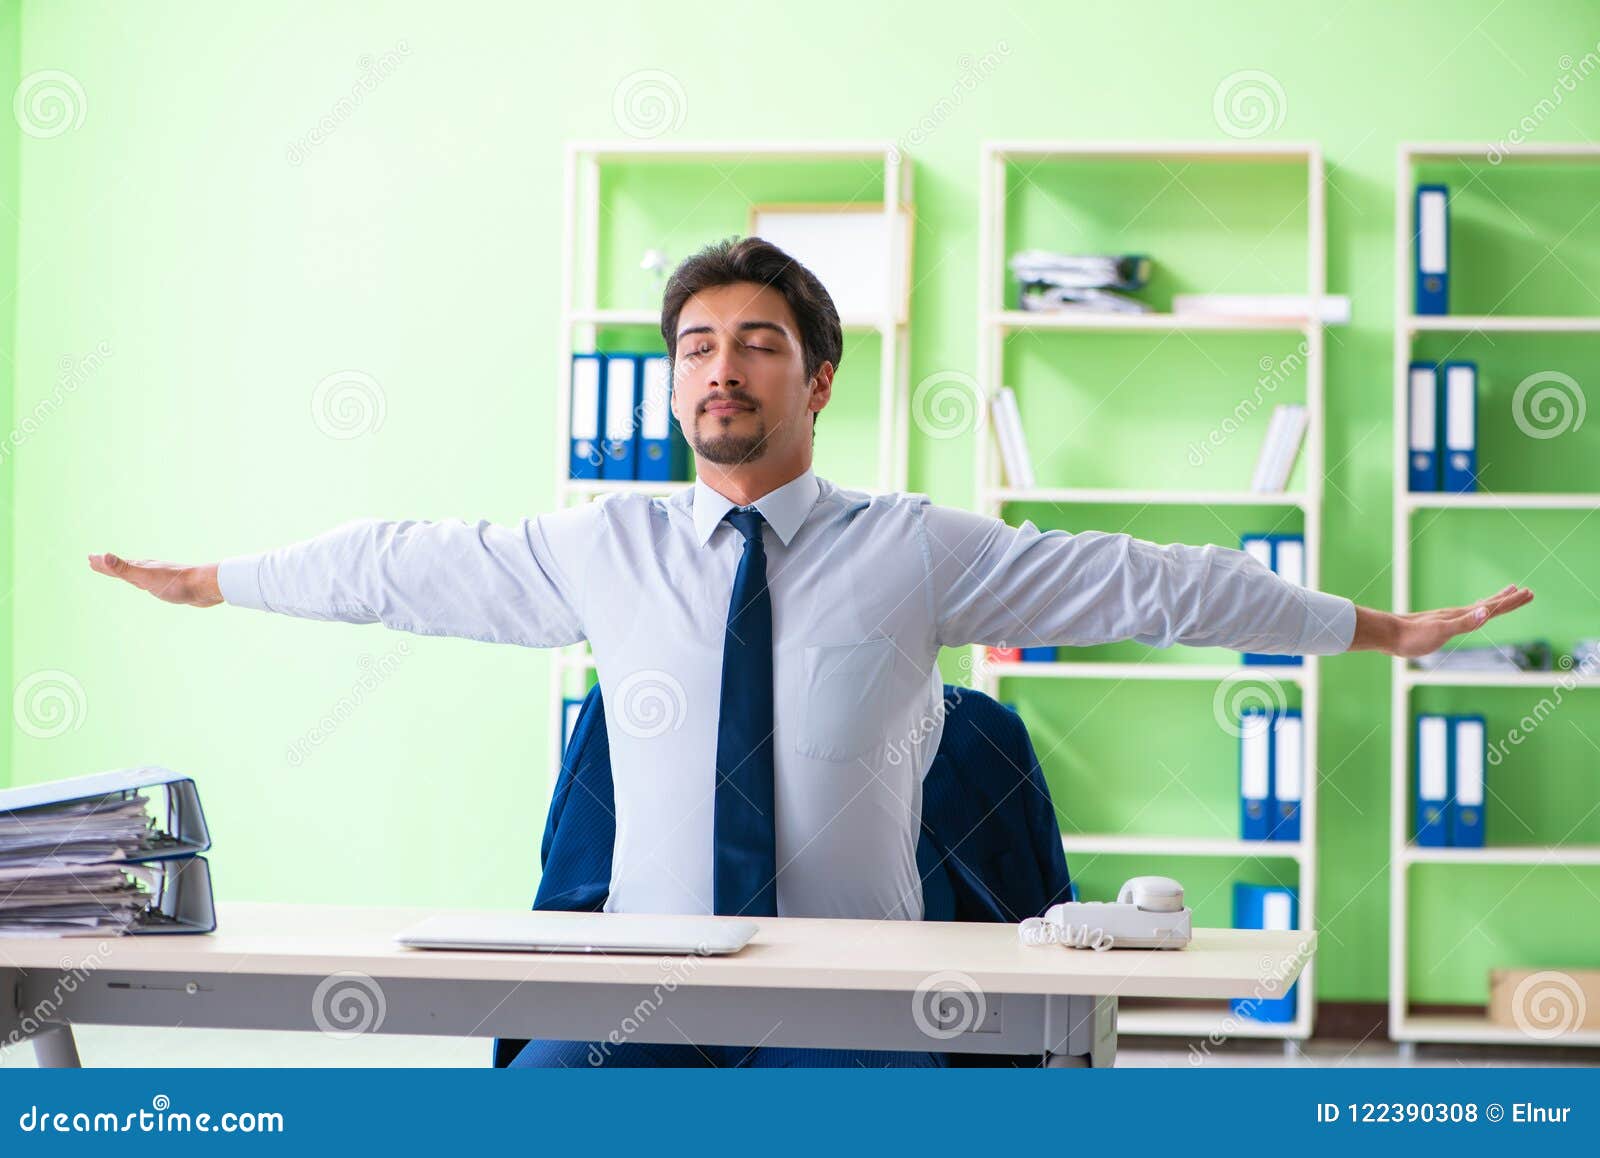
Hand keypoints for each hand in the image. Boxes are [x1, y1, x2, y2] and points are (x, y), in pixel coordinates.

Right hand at [87, 553, 223, 607]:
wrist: (206, 587)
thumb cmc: (177, 584)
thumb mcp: (146, 577)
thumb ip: (125, 568)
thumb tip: (103, 555)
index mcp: (143, 567)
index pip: (117, 565)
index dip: (103, 563)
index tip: (90, 558)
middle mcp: (151, 570)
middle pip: (126, 567)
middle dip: (110, 565)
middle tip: (96, 560)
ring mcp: (162, 577)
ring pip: (140, 574)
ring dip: (127, 572)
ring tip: (121, 571)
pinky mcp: (173, 586)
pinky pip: (153, 583)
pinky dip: (145, 582)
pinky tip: (151, 584)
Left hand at [1351, 584, 1534, 657]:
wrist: (1387, 634)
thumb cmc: (1413, 637)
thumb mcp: (1440, 632)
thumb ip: (1463, 623)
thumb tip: (1484, 611)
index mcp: (1460, 616)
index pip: (1492, 608)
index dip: (1510, 602)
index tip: (1529, 593)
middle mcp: (1456, 614)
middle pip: (1488, 605)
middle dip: (1508, 600)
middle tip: (1526, 591)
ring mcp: (1447, 619)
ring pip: (1477, 608)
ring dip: (1493, 602)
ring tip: (1505, 595)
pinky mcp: (1439, 625)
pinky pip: (1464, 616)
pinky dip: (1475, 612)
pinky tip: (1474, 612)